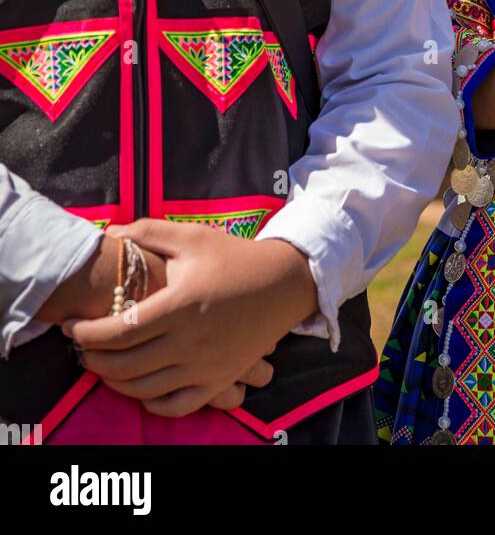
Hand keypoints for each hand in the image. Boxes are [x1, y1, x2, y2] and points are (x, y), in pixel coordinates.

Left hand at [62, 218, 317, 417]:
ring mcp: (205, 366)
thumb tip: (109, 233)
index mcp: (180, 305)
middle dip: (93, 359)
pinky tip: (139, 389)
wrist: (281, 285)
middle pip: (126, 364)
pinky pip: (176, 405)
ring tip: (102, 366)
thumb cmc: (233, 258)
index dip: (88, 333)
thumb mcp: (192, 237)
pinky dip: (151, 403)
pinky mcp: (218, 381)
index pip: (121, 330)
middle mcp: (190, 341)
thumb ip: (149, 232)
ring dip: (114, 382)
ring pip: (145, 389)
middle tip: (80, 347)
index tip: (71, 326)